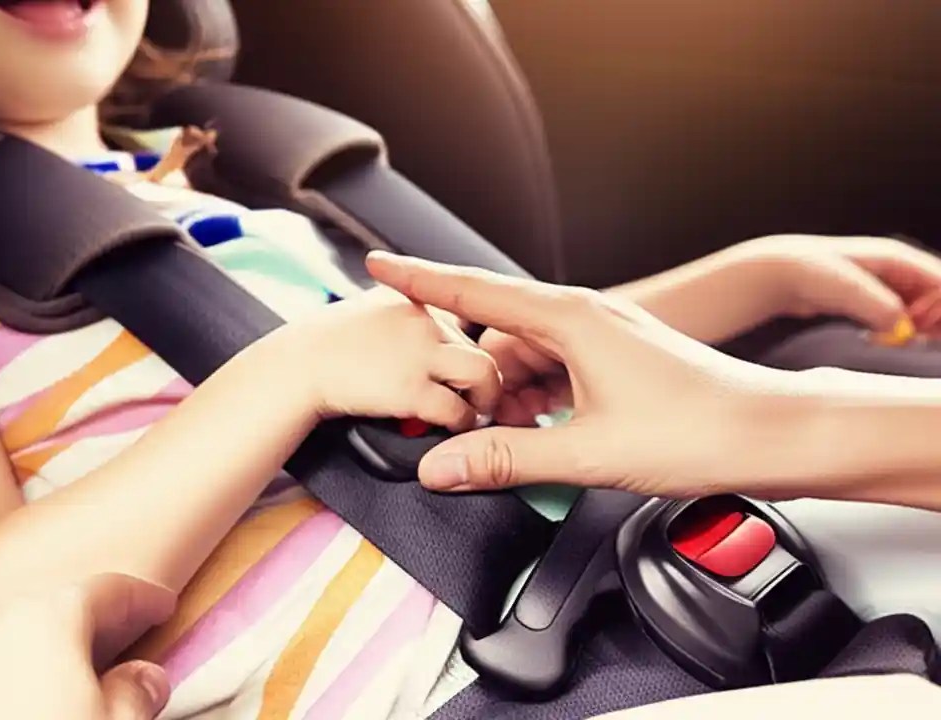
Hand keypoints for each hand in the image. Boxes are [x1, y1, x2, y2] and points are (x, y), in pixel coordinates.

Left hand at [0, 575, 175, 719]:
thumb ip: (134, 695)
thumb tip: (142, 681)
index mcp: (42, 623)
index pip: (105, 592)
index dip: (140, 599)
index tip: (157, 608)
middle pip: (44, 612)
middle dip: (82, 631)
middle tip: (117, 649)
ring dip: (23, 651)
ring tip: (53, 679)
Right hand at [276, 287, 502, 430]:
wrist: (291, 368)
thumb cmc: (324, 347)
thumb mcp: (371, 313)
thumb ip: (407, 315)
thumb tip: (435, 325)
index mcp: (411, 297)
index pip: (463, 293)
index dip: (487, 309)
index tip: (510, 335)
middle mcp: (422, 317)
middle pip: (482, 341)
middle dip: (487, 372)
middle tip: (482, 393)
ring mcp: (419, 351)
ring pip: (483, 372)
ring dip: (486, 396)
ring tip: (475, 412)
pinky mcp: (411, 389)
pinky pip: (457, 409)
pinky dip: (461, 422)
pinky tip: (452, 428)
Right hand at [365, 252, 848, 499]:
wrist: (772, 434)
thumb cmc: (699, 429)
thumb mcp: (588, 452)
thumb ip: (507, 458)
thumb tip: (440, 468)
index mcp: (570, 319)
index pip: (474, 293)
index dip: (419, 280)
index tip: (377, 265)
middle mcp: (583, 318)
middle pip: (495, 338)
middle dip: (468, 379)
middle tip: (448, 423)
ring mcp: (602, 339)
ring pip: (526, 360)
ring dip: (506, 399)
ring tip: (502, 443)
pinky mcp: (615, 363)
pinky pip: (555, 373)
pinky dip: (537, 403)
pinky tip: (538, 437)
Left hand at [732, 234, 940, 331]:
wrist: (777, 273)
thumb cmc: (810, 272)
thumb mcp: (849, 290)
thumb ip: (880, 308)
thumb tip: (906, 330)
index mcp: (898, 258)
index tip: (932, 330)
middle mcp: (895, 269)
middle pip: (935, 295)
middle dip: (935, 318)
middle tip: (921, 338)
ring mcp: (883, 284)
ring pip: (918, 307)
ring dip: (917, 326)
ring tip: (903, 339)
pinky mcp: (869, 299)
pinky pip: (898, 316)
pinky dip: (899, 328)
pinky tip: (884, 338)